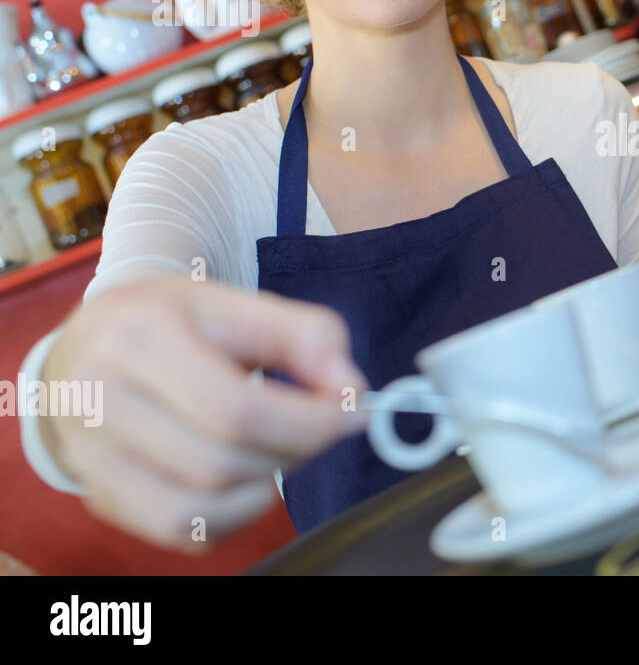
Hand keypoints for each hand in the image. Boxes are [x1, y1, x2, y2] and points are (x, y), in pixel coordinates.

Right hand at [41, 275, 370, 552]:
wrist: (87, 342)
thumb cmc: (175, 322)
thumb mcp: (237, 303)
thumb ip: (307, 335)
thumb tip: (352, 390)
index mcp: (141, 338)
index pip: (236, 409)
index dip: (310, 421)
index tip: (354, 412)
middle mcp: (102, 399)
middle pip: (221, 463)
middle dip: (294, 452)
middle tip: (319, 428)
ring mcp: (91, 455)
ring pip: (197, 510)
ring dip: (261, 489)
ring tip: (277, 449)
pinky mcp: (99, 494)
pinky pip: (180, 530)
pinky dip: (232, 516)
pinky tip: (245, 478)